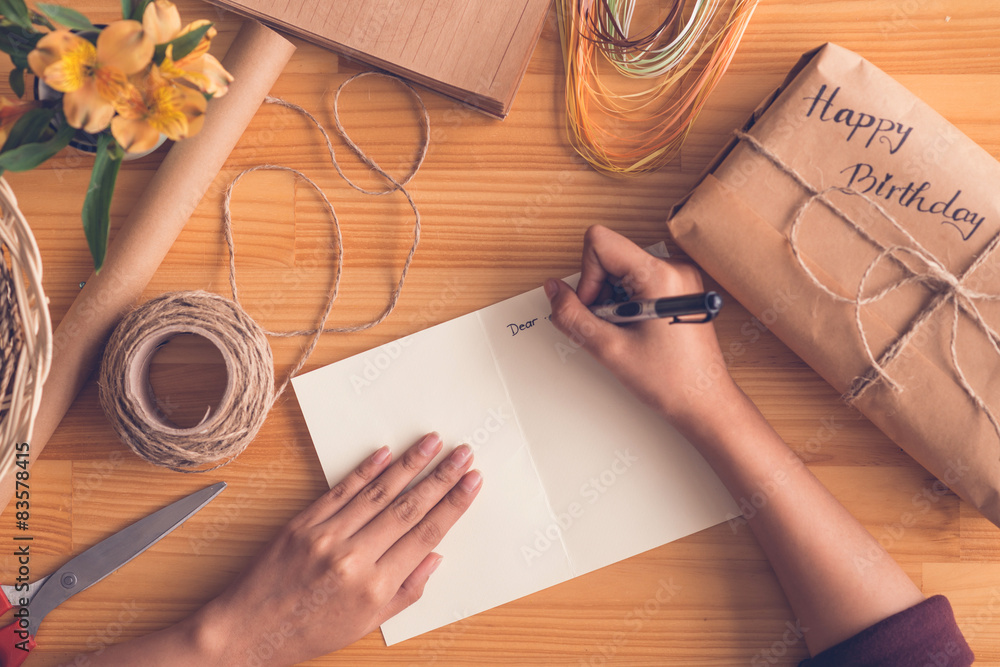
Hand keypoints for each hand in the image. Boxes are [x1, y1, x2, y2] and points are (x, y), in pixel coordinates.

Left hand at [189, 433, 481, 665]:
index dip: (453, 504)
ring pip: (378, 492)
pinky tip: (386, 453)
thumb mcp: (366, 625)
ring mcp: (327, 536)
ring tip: (433, 442)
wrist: (247, 631)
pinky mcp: (304, 523)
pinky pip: (341, 490)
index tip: (472, 481)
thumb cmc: (308, 632)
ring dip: (410, 464)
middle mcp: (354, 558)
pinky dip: (365, 469)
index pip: (425, 534)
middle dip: (441, 477)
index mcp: (375, 587)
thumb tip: (435, 556)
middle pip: (408, 507)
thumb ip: (406, 591)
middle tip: (463, 452)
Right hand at [546, 225, 738, 431]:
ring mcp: (678, 278)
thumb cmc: (671, 380)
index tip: (597, 308)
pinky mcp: (679, 289)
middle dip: (600, 292)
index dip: (586, 276)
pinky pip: (638, 282)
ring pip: (622, 271)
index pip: (600, 242)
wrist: (704, 402)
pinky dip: (628, 305)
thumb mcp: (609, 349)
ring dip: (614, 301)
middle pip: (610, 256)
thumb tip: (553, 289)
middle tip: (614, 327)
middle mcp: (673, 268)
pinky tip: (638, 331)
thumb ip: (572, 315)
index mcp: (659, 274)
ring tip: (629, 332)